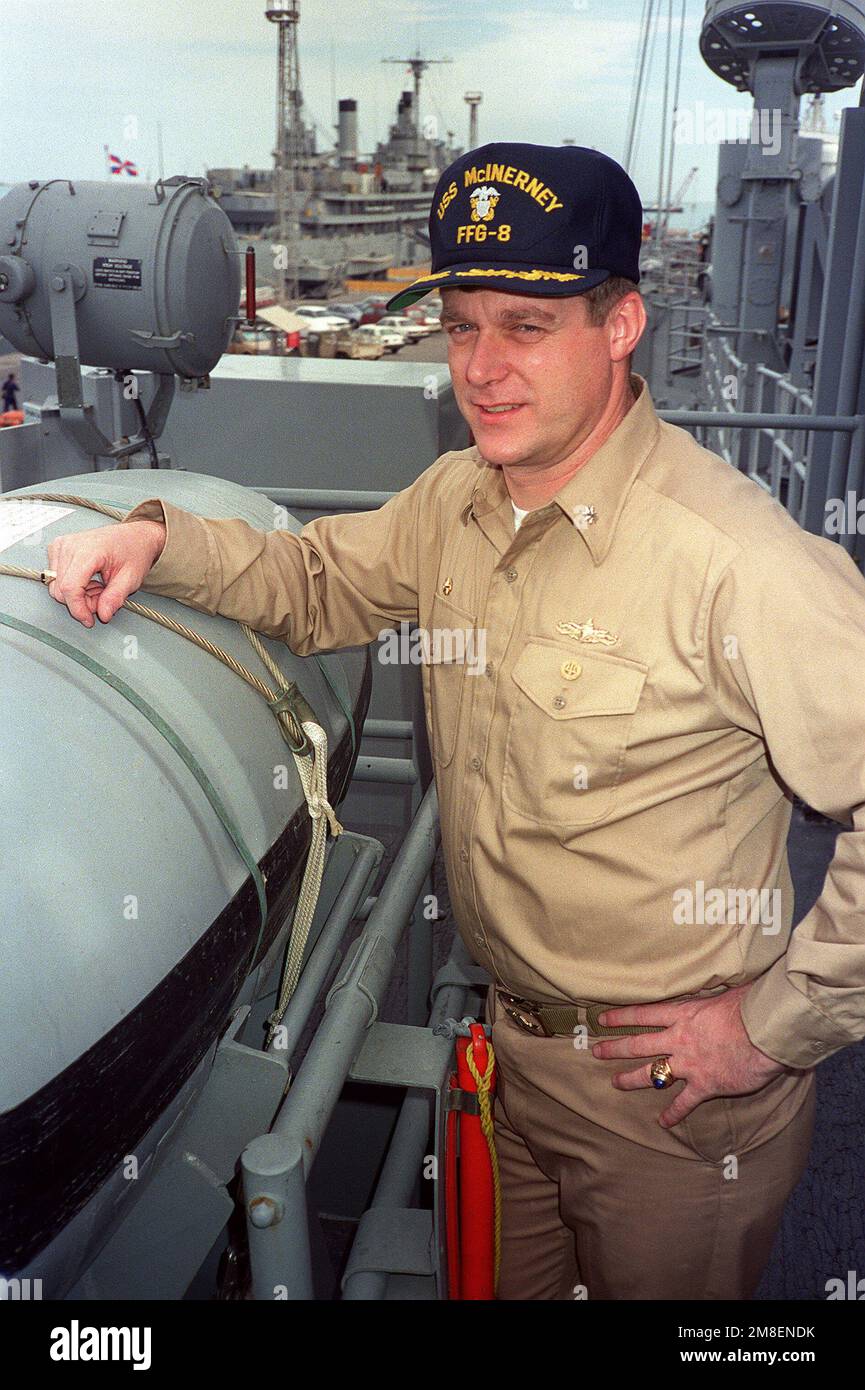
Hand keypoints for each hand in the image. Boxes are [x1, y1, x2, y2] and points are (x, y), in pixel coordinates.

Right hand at [45, 519, 165, 627]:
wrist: (133, 536)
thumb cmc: (133, 551)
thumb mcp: (131, 578)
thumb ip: (115, 598)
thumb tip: (103, 614)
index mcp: (88, 550)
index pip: (70, 587)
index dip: (78, 609)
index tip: (88, 620)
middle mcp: (70, 545)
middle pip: (61, 589)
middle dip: (81, 602)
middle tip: (103, 598)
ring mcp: (62, 546)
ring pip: (56, 586)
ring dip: (77, 595)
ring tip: (98, 587)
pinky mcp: (58, 549)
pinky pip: (56, 577)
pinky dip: (72, 586)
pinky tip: (89, 581)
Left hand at [590, 983, 799, 1127]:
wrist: (765, 1033)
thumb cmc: (750, 1006)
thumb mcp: (727, 991)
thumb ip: (716, 995)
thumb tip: (723, 985)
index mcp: (683, 1014)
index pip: (644, 1014)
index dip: (621, 1017)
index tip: (603, 1020)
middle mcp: (679, 1039)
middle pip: (639, 1044)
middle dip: (615, 1048)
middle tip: (596, 1052)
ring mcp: (689, 1063)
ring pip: (652, 1073)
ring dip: (631, 1079)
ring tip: (615, 1083)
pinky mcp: (704, 1085)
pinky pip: (683, 1102)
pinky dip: (673, 1113)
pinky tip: (662, 1122)